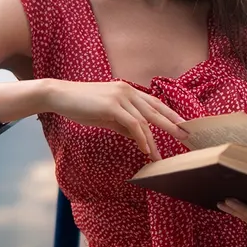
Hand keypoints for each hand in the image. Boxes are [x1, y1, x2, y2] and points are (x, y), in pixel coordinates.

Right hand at [47, 80, 188, 159]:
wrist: (60, 96)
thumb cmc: (80, 105)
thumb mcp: (105, 115)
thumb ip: (122, 123)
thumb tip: (137, 136)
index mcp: (127, 90)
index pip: (154, 102)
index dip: (170, 114)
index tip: (182, 125)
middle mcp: (127, 90)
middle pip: (156, 110)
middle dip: (172, 125)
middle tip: (186, 138)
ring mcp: (121, 97)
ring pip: (145, 120)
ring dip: (153, 140)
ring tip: (159, 156)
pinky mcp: (112, 106)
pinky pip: (133, 124)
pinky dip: (141, 138)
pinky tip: (144, 149)